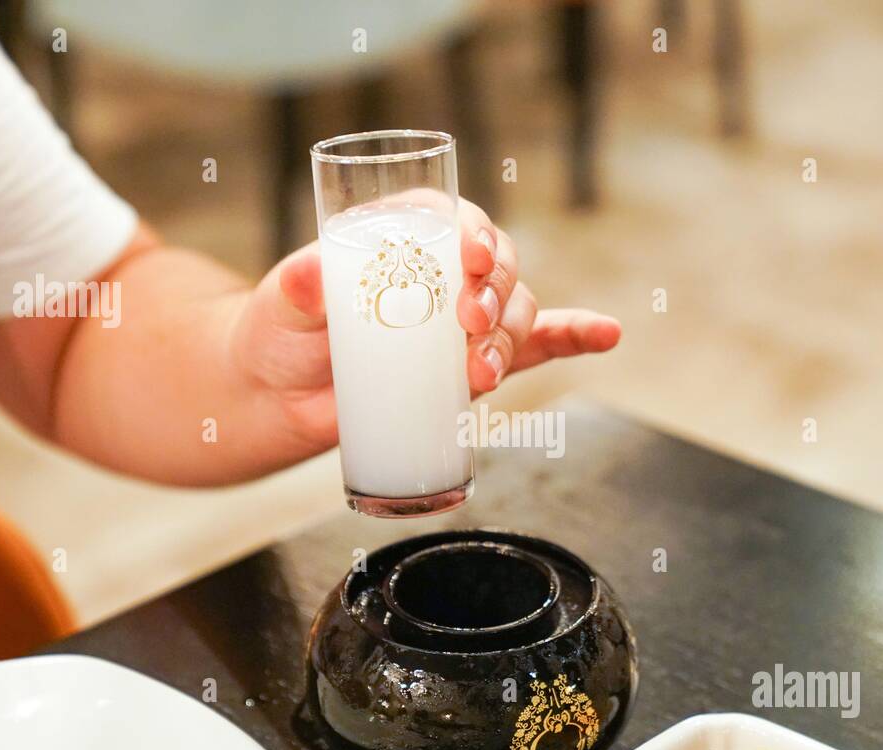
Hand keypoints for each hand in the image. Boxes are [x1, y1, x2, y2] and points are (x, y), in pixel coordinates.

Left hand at [230, 198, 621, 457]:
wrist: (278, 398)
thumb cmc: (276, 337)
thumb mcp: (279, 307)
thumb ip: (296, 287)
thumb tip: (310, 273)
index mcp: (402, 234)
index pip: (452, 218)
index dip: (473, 233)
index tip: (471, 260)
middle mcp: (442, 271)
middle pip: (496, 268)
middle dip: (495, 295)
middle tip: (468, 327)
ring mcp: (463, 321)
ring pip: (515, 315)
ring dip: (511, 339)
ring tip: (480, 374)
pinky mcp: (473, 365)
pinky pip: (536, 347)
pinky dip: (572, 338)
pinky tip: (606, 335)